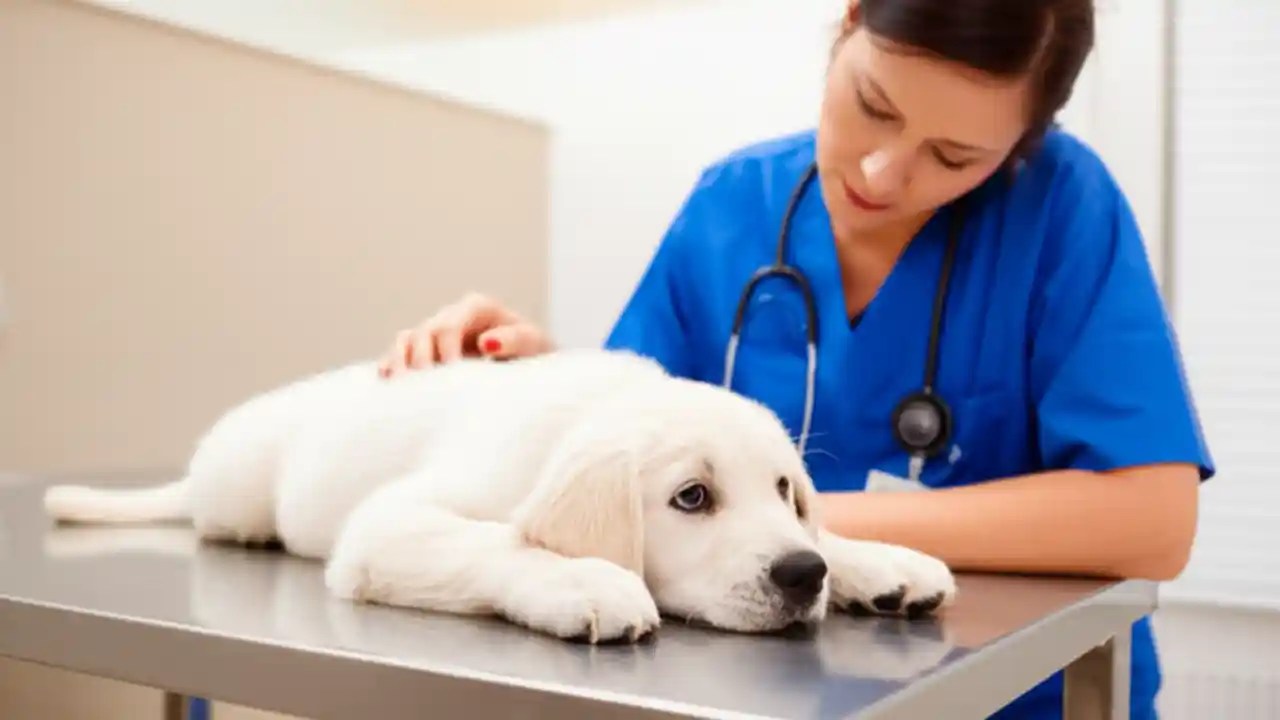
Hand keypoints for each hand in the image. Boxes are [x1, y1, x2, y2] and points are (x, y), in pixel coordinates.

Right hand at [378, 293, 552, 377]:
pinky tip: (391, 387)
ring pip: (405, 341)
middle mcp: (451, 316)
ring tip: (401, 390)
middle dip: (420, 362)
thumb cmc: (535, 353)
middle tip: (423, 391)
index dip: (444, 352)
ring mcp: (435, 334)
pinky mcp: (425, 353)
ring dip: (399, 364)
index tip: (450, 378)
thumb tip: (487, 342)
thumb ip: (515, 340)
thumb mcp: (534, 344)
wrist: (531, 367)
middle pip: (423, 333)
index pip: (448, 326)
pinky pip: (399, 356)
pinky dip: (391, 368)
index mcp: (476, 308)